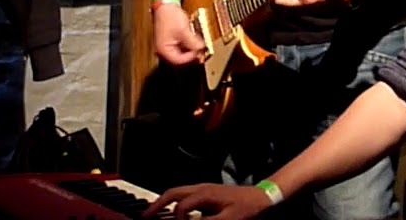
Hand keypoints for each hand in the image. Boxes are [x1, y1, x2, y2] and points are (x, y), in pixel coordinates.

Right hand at [143, 182, 271, 219]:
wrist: (260, 196)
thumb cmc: (247, 207)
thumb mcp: (229, 218)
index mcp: (205, 194)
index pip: (181, 205)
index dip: (176, 218)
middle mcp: (201, 188)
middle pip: (173, 192)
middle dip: (157, 203)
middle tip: (145, 216)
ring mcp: (203, 189)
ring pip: (177, 191)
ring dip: (164, 201)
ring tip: (153, 213)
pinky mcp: (206, 193)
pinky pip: (185, 194)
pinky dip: (174, 201)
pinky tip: (172, 211)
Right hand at [153, 2, 205, 65]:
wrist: (165, 4)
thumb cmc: (170, 16)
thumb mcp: (184, 31)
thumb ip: (193, 43)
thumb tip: (201, 49)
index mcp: (163, 50)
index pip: (179, 61)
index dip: (190, 57)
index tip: (199, 52)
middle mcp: (163, 50)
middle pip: (179, 59)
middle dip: (191, 54)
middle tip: (201, 51)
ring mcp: (166, 45)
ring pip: (181, 53)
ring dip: (190, 50)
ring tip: (198, 45)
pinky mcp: (170, 40)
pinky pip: (180, 47)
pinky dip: (187, 45)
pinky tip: (193, 40)